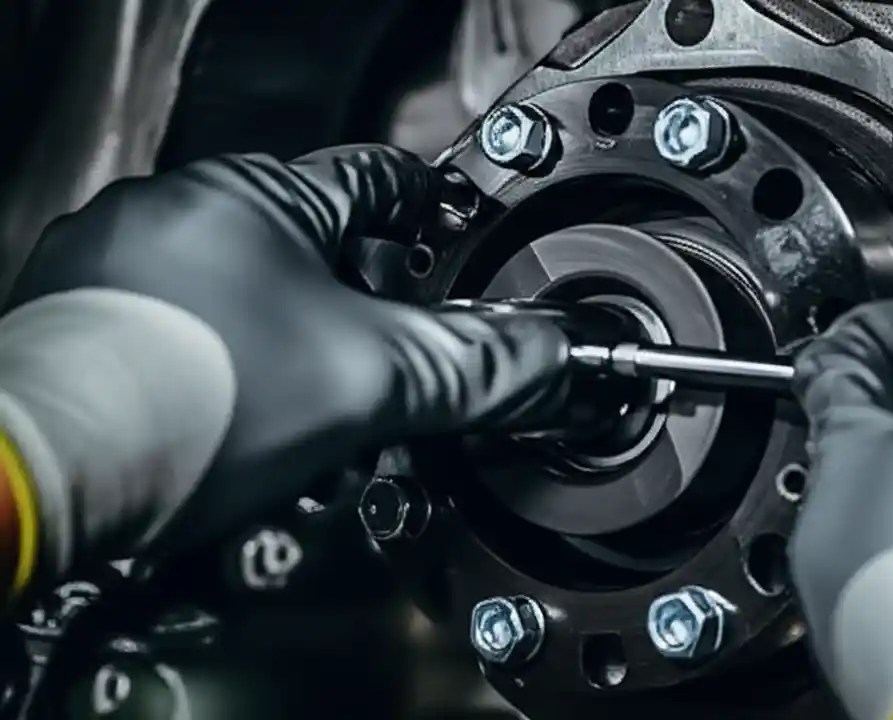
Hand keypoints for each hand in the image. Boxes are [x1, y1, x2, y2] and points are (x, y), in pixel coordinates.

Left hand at [0, 146, 569, 580]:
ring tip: (316, 426)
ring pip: (256, 305)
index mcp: (255, 195)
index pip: (380, 179)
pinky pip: (196, 336)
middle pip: (320, 254)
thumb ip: (476, 367)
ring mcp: (126, 268)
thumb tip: (552, 358)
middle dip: (367, 321)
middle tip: (393, 374)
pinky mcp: (90, 325)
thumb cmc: (182, 405)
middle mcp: (181, 214)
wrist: (41, 476)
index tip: (457, 236)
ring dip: (300, 361)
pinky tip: (246, 436)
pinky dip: (235, 379)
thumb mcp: (367, 385)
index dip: (434, 213)